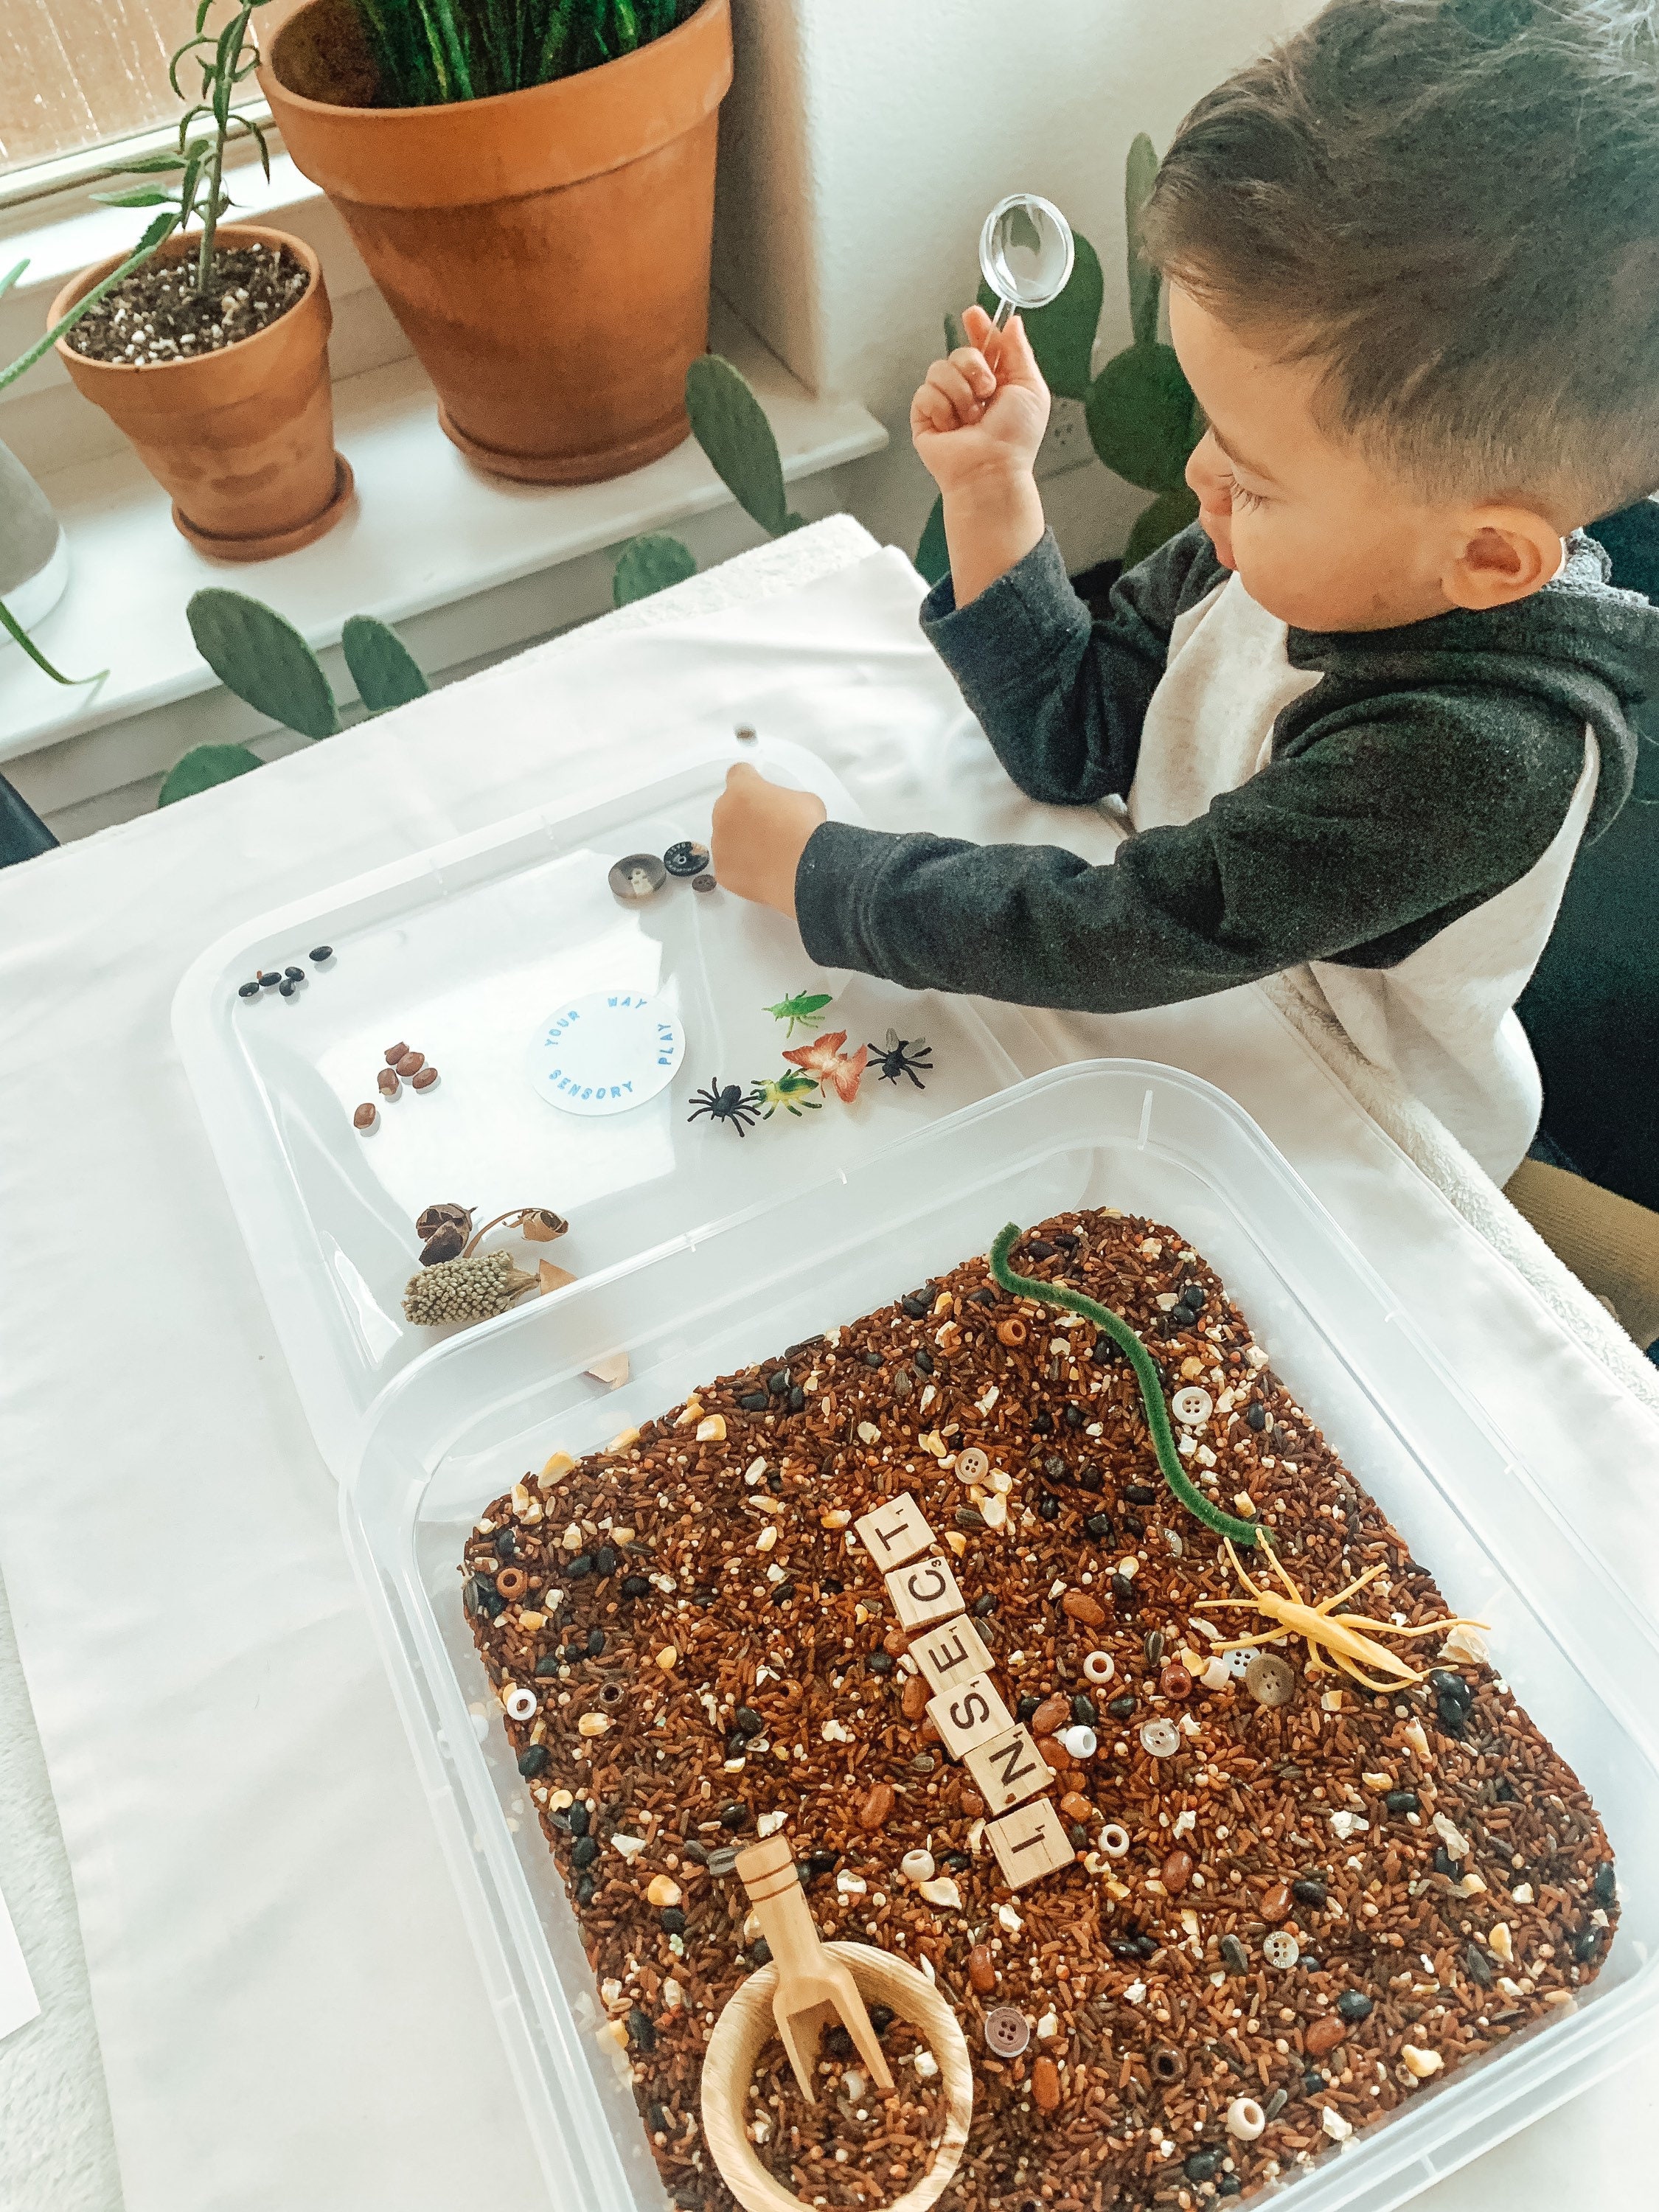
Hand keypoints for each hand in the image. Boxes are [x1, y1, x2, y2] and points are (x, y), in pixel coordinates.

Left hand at [710, 762, 826, 918]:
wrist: (805, 870)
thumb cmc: (807, 830)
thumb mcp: (804, 799)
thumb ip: (784, 799)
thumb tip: (786, 810)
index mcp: (742, 789)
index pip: (737, 774)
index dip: (750, 780)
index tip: (758, 789)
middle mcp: (723, 813)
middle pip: (728, 808)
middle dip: (744, 814)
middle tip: (769, 827)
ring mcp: (719, 844)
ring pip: (726, 838)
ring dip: (741, 841)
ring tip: (767, 853)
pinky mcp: (722, 870)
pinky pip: (729, 865)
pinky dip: (741, 868)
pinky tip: (762, 871)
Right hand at [910, 304, 1049, 495]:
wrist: (991, 470)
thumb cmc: (1015, 440)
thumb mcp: (1030, 388)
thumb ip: (1020, 352)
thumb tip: (1012, 323)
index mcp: (995, 381)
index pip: (982, 345)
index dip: (978, 328)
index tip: (974, 315)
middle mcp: (969, 390)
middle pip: (960, 352)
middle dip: (974, 367)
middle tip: (987, 392)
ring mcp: (945, 403)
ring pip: (940, 369)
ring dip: (961, 392)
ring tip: (971, 418)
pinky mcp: (925, 417)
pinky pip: (925, 392)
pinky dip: (942, 409)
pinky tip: (952, 427)